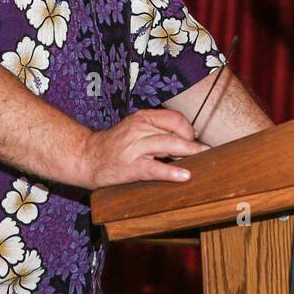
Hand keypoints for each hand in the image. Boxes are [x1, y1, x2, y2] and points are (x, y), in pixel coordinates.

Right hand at [81, 109, 207, 188]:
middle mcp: (138, 129)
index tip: (192, 139)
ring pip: (168, 145)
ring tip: (203, 157)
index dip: (188, 128)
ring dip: (188, 151)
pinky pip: (155, 168)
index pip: (174, 118)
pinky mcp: (130, 167)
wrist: (86, 157)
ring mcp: (134, 148)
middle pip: (174, 130)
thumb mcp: (135, 129)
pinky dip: (171, 172)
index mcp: (142, 118)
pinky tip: (184, 176)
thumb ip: (156, 130)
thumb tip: (187, 139)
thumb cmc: (115, 145)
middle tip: (206, 151)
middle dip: (193, 141)